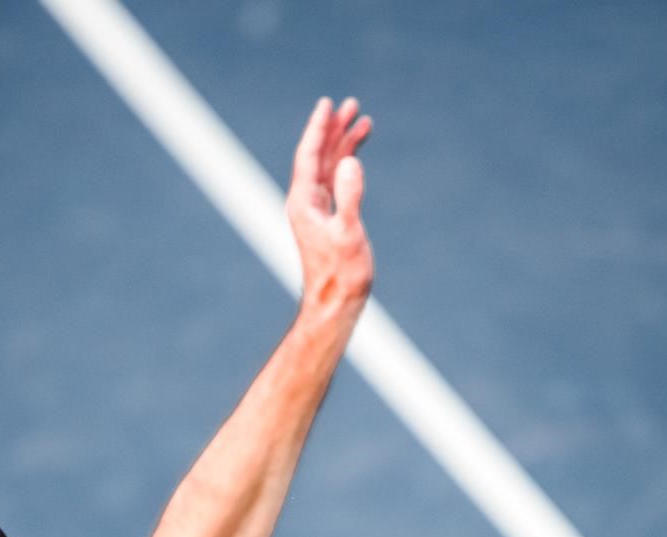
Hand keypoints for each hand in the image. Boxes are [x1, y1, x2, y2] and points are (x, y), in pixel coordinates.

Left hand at [287, 96, 374, 312]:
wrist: (336, 303)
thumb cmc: (341, 273)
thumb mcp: (348, 233)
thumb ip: (349, 196)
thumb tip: (349, 162)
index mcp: (304, 202)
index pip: (308, 155)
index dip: (318, 128)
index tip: (327, 104)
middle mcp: (306, 202)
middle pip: (317, 155)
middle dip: (333, 129)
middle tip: (350, 104)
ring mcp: (316, 209)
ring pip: (328, 166)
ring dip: (342, 143)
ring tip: (361, 120)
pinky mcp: (328, 217)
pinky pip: (335, 181)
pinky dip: (346, 164)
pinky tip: (357, 154)